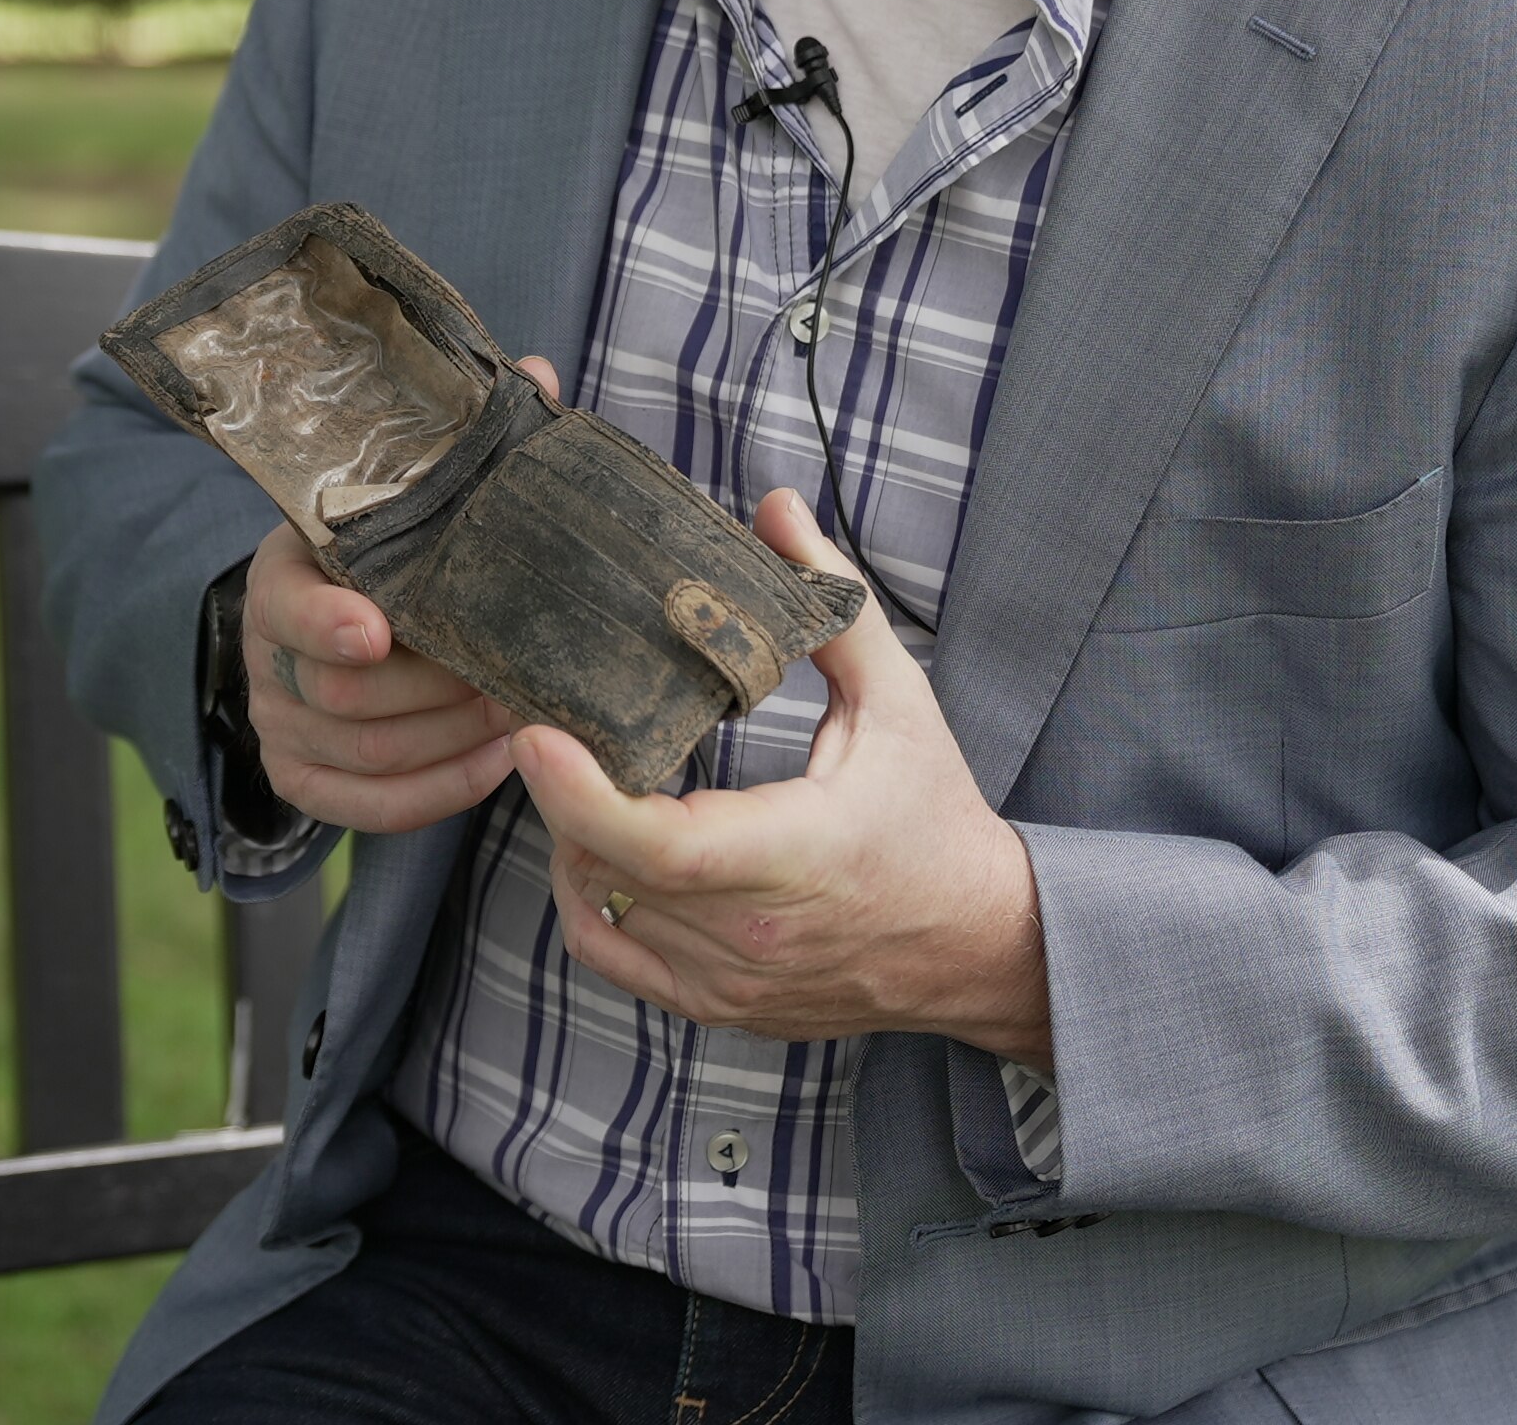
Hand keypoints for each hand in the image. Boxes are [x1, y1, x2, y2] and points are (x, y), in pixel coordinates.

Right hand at [237, 356, 558, 831]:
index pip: (286, 605)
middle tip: (513, 675)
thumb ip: (466, 444)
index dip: (328, 621)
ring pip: (362, 753)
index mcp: (285, 571)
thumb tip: (536, 373)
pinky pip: (363, 808)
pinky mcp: (300, 777)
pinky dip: (434, 794)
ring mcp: (279, 720)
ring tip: (521, 715)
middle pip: (341, 692)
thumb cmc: (393, 550)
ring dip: (450, 739)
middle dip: (437, 689)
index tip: (380, 628)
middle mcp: (268, 652)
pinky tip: (492, 766)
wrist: (338, 616)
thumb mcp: (415, 494)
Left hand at [523, 490, 1050, 1064]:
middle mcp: (754, 933)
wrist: (980, 942)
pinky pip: (613, 956)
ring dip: (572, 840)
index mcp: (797, 854)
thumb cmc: (939, 819)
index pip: (661, 844)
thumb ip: (830, 605)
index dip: (582, 794)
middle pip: (608, 868)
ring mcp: (731, 981)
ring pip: (599, 910)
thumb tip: (774, 510)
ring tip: (578, 774)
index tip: (536, 733)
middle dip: (560, 792)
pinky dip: (586, 901)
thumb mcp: (898, 701)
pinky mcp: (719, 1006)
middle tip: (545, 721)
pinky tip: (597, 850)